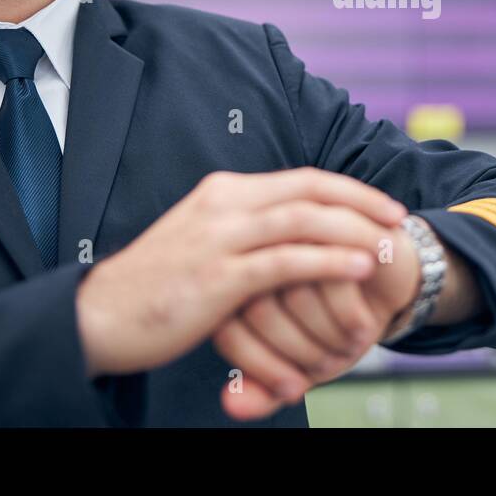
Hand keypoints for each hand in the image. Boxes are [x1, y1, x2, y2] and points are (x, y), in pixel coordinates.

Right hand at [75, 168, 407, 376]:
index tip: (382, 205)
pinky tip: (357, 269)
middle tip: (397, 219)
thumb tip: (283, 232)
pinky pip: (285, 262)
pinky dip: (327, 261)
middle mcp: (224, 205)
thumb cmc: (155, 288)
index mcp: (224, 193)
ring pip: (303, 220)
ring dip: (353, 230)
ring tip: (388, 245)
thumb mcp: (201, 243)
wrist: (98, 316)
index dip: (347, 190)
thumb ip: (241, 231)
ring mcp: (219, 238)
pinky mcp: (217, 278)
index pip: (300, 179)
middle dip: (361, 202)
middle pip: (310, 189)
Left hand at [214, 220, 423, 419]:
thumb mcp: (301, 362)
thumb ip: (263, 387)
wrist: (388, 280)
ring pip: (296, 295)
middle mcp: (260, 252)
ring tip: (351, 345)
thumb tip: (234, 407)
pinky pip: (333, 281)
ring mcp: (297, 232)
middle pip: (260, 312)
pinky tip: (364, 327)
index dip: (262, 370)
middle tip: (330, 366)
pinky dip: (350, 318)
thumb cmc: (335, 320)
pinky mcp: (336, 224)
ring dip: (329, 337)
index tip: (295, 389)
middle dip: (301, 354)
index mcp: (238, 283)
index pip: (228, 333)